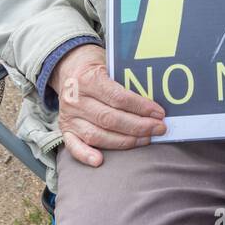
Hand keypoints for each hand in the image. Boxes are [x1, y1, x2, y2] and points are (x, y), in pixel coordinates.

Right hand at [51, 44, 165, 166]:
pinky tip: (99, 161)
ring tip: (146, 140)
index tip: (159, 113)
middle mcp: (75, 99)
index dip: (141, 108)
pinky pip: (74, 146)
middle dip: (139, 126)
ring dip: (125, 141)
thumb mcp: (110, 64)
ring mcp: (68, 116)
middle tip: (159, 128)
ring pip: (97, 135)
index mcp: (87, 79)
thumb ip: (127, 80)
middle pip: (110, 119)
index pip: (118, 98)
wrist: (70, 67)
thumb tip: (155, 100)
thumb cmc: (97, 68)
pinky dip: (86, 155)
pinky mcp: (65, 129)